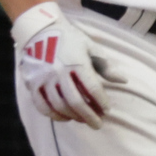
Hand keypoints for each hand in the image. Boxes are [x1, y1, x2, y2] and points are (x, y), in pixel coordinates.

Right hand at [12, 3, 125, 127]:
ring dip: (73, 116)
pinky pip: (42, 106)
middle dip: (89, 116)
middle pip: (76, 101)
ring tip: (84, 120)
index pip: (92, 88)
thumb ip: (106, 66)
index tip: (107, 110)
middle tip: (98, 125)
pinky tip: (65, 118)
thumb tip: (123, 81)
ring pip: (59, 106)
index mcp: (77, 62)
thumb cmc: (70, 39)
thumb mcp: (91, 48)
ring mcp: (44, 79)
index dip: (101, 101)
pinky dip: (54, 115)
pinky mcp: (32, 84)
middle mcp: (59, 72)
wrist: (41, 30)